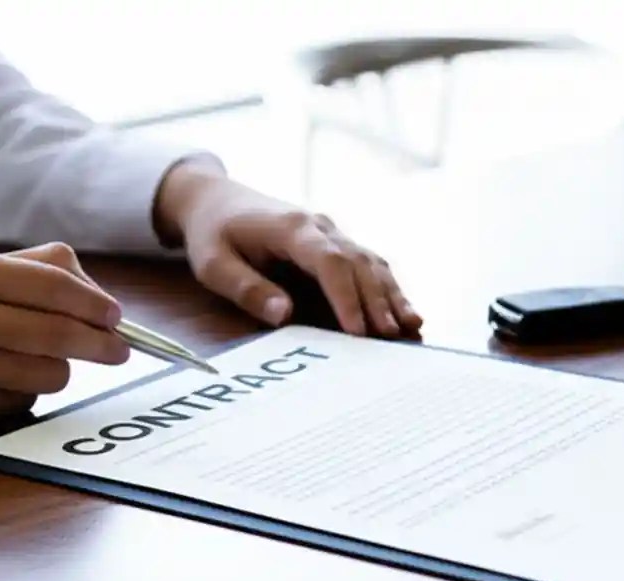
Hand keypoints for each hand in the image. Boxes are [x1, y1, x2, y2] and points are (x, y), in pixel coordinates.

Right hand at [0, 243, 128, 420]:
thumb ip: (40, 269)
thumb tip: (102, 299)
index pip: (54, 286)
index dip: (96, 304)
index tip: (116, 316)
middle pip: (60, 333)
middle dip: (103, 344)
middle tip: (121, 350)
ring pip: (50, 373)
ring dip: (63, 369)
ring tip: (45, 359)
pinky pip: (23, 399)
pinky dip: (29, 389)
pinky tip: (2, 377)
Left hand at [154, 159, 422, 336]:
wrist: (216, 199)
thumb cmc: (213, 234)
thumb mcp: (213, 264)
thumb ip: (246, 288)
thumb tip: (282, 315)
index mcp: (291, 228)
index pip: (329, 261)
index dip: (347, 297)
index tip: (358, 331)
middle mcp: (320, 227)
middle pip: (359, 263)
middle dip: (378, 302)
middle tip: (392, 338)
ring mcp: (332, 233)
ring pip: (371, 263)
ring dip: (391, 296)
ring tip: (410, 328)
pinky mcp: (337, 245)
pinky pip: (369, 265)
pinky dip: (389, 289)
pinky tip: (407, 313)